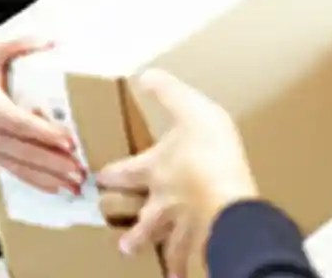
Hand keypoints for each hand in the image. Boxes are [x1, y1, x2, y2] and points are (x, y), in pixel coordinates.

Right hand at [0, 35, 85, 193]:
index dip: (47, 134)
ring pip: (21, 167)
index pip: (23, 124)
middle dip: (55, 164)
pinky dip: (34, 181)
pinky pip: (13, 171)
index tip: (70, 142)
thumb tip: (52, 40)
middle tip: (81, 171)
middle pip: (25, 152)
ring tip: (75, 186)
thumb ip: (21, 44)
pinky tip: (55, 187)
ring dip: (49, 178)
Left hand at [97, 70, 257, 277]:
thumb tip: (146, 74)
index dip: (111, 174)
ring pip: (165, 245)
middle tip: (122, 241)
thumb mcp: (191, 109)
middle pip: (143, 221)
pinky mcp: (204, 243)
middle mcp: (163, 204)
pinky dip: (188, 270)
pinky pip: (193, 261)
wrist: (229, 197)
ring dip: (155, 253)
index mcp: (155, 170)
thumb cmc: (210, 153)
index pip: (125, 172)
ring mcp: (182, 227)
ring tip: (148, 262)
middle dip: (132, 230)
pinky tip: (186, 277)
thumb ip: (169, 93)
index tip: (101, 179)